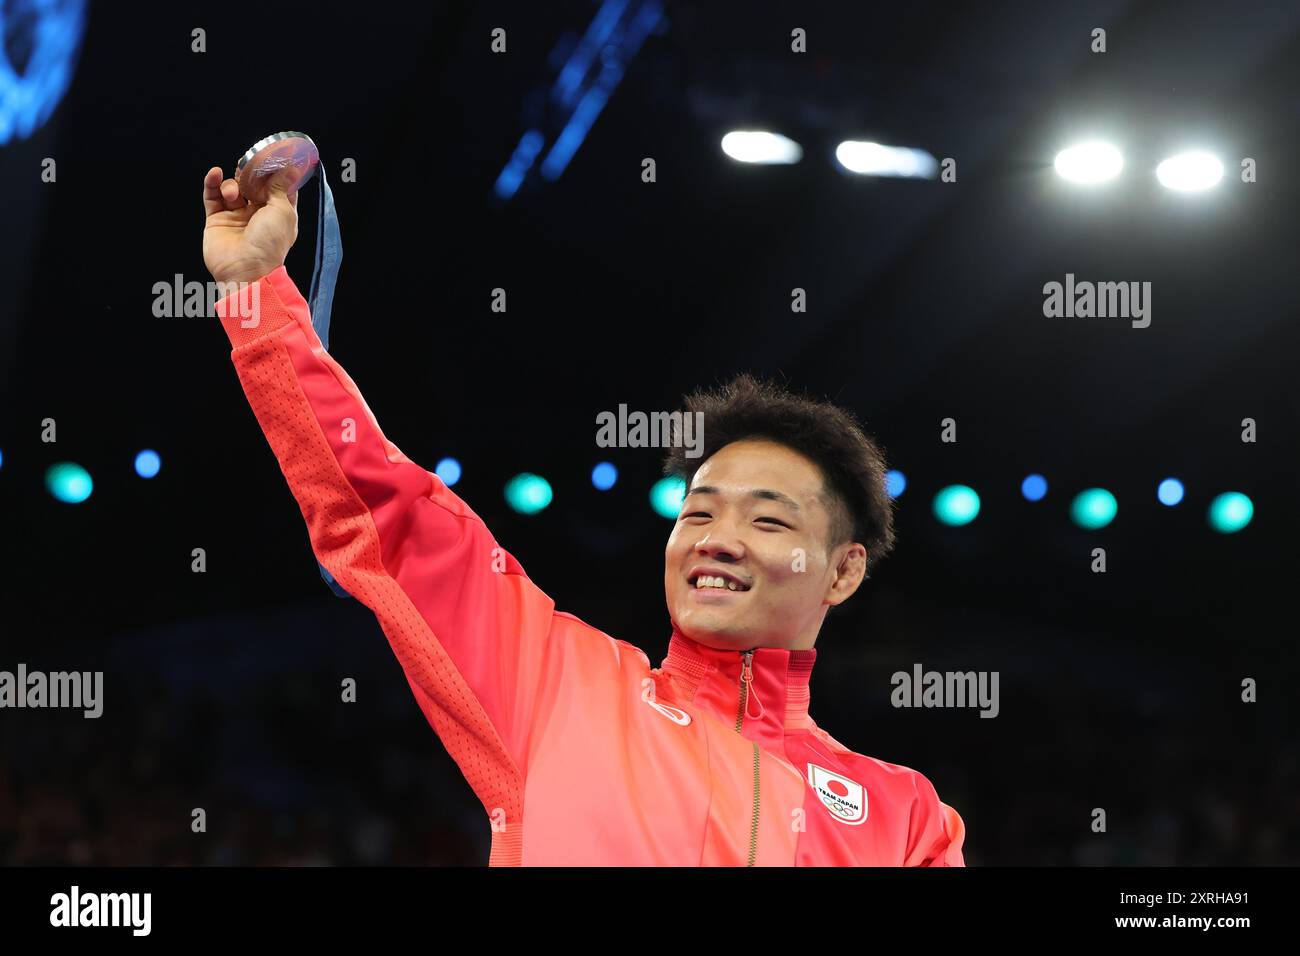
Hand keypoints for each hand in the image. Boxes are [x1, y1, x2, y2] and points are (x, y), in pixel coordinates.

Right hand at [201, 165, 298, 284]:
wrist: (245, 269)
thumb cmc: (269, 244)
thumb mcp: (282, 211)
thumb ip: (281, 187)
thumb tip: (291, 168)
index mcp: (278, 213)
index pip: (277, 187)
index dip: (274, 172)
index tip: (271, 157)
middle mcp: (258, 215)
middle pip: (252, 185)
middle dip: (249, 175)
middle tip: (247, 166)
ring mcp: (236, 216)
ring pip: (232, 189)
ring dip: (233, 184)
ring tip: (234, 193)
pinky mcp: (216, 219)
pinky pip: (212, 196)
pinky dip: (212, 183)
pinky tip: (215, 174)